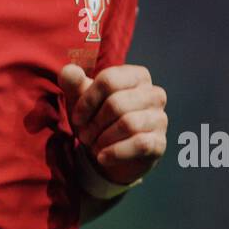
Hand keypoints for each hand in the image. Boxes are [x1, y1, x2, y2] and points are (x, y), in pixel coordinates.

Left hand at [59, 63, 167, 186]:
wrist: (112, 153)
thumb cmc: (97, 117)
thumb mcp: (82, 99)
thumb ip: (73, 82)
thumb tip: (69, 71)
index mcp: (137, 76)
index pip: (109, 80)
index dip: (88, 100)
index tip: (77, 117)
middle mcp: (154, 94)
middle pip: (116, 104)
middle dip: (94, 123)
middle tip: (84, 135)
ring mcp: (160, 118)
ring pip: (128, 124)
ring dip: (103, 138)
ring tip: (93, 145)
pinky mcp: (159, 142)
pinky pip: (139, 144)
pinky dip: (115, 152)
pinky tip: (102, 157)